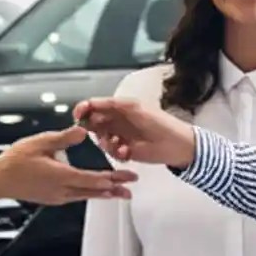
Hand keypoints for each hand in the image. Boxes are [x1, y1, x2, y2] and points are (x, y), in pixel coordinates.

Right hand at [0, 125, 137, 203]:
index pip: (93, 179)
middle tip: (130, 190)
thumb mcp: (40, 142)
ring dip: (103, 194)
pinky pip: (76, 196)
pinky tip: (92, 191)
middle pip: (94, 191)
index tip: (128, 177)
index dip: (113, 178)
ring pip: (85, 196)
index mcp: (62, 176)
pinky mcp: (52, 198)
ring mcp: (57, 196)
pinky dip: (88, 193)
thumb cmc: (16, 161)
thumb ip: (64, 138)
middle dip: (114, 189)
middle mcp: (62, 190)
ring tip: (118, 193)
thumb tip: (84, 132)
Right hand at [72, 97, 197, 167]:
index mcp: (121, 107)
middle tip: (98, 134)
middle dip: (94, 129)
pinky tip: (127, 153)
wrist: (178, 146)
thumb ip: (113, 105)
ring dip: (107, 143)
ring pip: (102, 139)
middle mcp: (119, 121)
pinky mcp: (126, 150)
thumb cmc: (160, 123)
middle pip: (96, 123)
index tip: (77, 115)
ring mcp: (122, 136)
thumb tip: (92, 103)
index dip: (84, 109)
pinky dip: (116, 153)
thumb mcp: (135, 109)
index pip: (96, 105)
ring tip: (119, 146)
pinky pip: (112, 151)